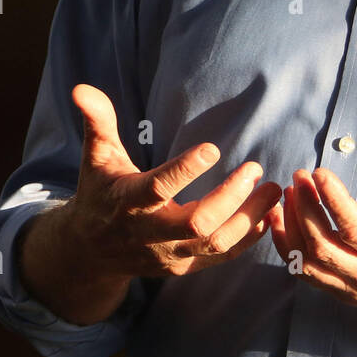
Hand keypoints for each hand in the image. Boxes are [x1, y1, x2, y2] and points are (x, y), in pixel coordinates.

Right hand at [61, 83, 282, 280]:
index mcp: (129, 200)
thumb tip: (82, 88)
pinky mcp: (184, 268)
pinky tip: (269, 213)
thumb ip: (98, 122)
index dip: (185, 169)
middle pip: (196, 222)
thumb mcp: (96, 157)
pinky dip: (250, 237)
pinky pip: (222, 257)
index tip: (213, 147)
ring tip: (273, 190)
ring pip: (216, 243)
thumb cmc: (100, 192)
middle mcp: (149, 233)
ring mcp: (169, 254)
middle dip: (230, 196)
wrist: (90, 251)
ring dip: (249, 217)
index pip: (158, 187)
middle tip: (255, 168)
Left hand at [268, 168, 356, 345]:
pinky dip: (290, 251)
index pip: (356, 230)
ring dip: (291, 229)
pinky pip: (310, 277)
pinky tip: (282, 226)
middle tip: (297, 177)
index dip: (334, 201)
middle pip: (322, 246)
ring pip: (309, 264)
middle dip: (304, 208)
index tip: (318, 173)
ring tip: (284, 197)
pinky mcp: (349, 296)